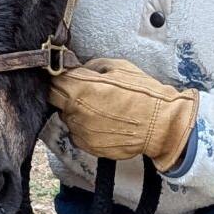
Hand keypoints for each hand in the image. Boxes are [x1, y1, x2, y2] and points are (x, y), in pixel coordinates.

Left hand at [47, 57, 198, 167]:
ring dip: (75, 111)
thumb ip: (93, 66)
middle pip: (54, 99)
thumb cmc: (143, 94)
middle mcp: (76, 110)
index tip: (67, 75)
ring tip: (98, 108)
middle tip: (81, 90)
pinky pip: (76, 133)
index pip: (54, 80)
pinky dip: (84, 128)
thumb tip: (81, 69)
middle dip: (64, 92)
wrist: (159, 125)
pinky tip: (102, 122)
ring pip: (66, 117)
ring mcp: (80, 131)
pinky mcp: (87, 146)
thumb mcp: (120, 67)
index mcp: (81, 88)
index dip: (60, 76)